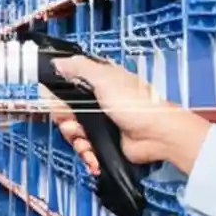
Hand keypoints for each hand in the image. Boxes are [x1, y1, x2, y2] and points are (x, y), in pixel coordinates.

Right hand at [44, 56, 209, 174]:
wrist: (157, 135)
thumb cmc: (140, 105)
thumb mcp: (106, 78)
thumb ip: (79, 67)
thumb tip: (58, 62)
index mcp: (97, 81)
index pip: (65, 85)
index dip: (58, 96)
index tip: (58, 103)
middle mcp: (97, 100)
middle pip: (64, 111)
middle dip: (65, 121)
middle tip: (74, 124)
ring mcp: (99, 122)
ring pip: (73, 132)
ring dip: (76, 140)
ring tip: (86, 142)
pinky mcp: (103, 140)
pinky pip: (84, 148)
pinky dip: (86, 154)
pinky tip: (92, 154)